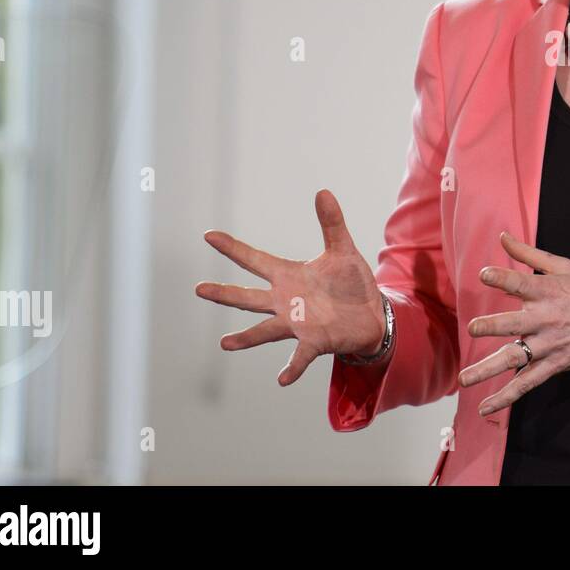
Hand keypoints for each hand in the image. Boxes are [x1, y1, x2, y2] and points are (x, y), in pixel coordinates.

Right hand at [195, 189, 387, 385]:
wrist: (370, 315)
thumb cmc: (350, 283)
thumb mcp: (342, 250)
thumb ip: (331, 223)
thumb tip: (322, 191)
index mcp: (289, 276)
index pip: (255, 259)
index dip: (233, 248)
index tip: (208, 236)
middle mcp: (286, 301)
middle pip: (249, 297)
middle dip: (225, 293)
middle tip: (199, 289)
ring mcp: (297, 323)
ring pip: (265, 329)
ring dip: (246, 338)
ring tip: (225, 343)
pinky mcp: (314, 342)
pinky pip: (299, 356)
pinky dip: (292, 367)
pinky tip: (282, 379)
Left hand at [459, 231, 569, 415]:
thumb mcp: (564, 266)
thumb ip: (529, 254)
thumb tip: (502, 236)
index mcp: (547, 290)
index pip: (521, 283)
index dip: (502, 278)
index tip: (484, 275)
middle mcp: (545, 318)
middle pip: (513, 324)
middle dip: (492, 326)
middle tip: (473, 327)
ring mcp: (549, 345)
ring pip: (514, 358)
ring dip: (487, 369)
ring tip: (463, 379)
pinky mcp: (554, 365)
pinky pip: (526, 383)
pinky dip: (505, 397)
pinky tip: (485, 406)